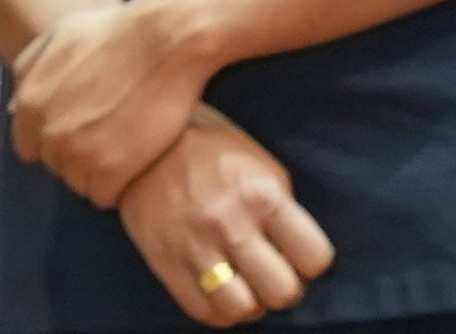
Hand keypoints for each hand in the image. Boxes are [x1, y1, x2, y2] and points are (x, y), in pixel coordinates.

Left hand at [11, 0, 214, 204]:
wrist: (164, 40)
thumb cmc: (114, 32)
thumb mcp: (57, 39)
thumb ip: (30, 73)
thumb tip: (15, 108)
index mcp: (30, 102)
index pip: (29, 147)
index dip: (54, 142)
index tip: (79, 133)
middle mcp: (48, 132)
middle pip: (56, 166)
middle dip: (77, 156)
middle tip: (107, 139)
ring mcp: (79, 153)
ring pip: (79, 184)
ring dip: (98, 174)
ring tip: (123, 152)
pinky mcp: (112, 170)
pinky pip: (104, 197)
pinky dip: (118, 187)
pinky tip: (134, 166)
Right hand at [115, 112, 332, 323]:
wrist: (141, 143)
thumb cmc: (208, 151)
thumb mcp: (258, 165)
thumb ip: (282, 210)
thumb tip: (293, 255)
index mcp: (260, 194)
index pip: (315, 257)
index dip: (310, 260)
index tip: (297, 253)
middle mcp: (229, 222)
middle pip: (282, 292)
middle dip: (283, 287)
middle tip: (270, 273)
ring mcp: (194, 244)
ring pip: (242, 308)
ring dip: (249, 302)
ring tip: (243, 284)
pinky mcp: (164, 260)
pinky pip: (203, 311)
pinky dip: (218, 309)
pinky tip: (218, 288)